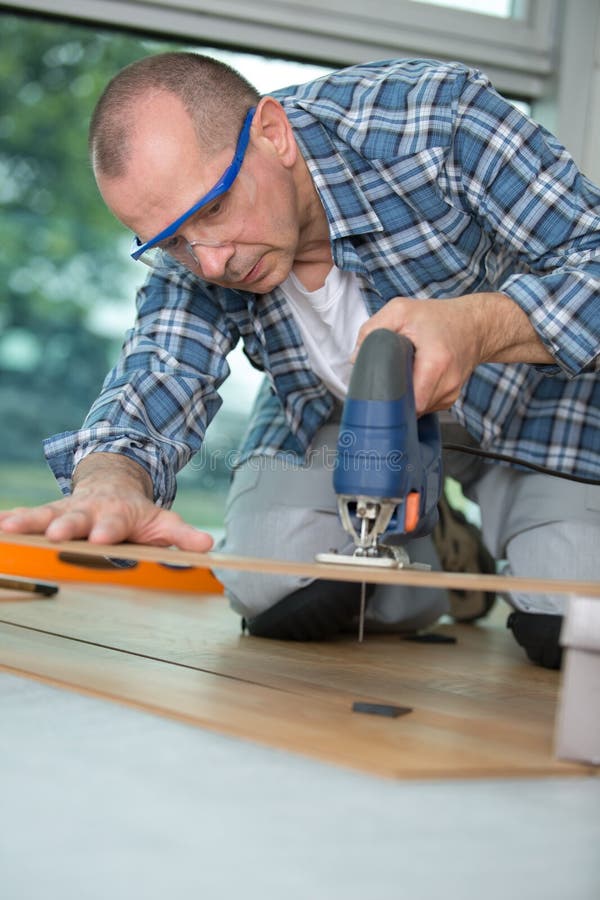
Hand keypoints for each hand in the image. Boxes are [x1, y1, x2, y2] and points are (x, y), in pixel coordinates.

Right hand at [0, 454, 213, 551]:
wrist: (116, 482)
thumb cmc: (139, 511)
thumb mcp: (164, 522)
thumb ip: (182, 535)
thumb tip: (209, 546)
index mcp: (118, 514)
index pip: (114, 525)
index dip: (108, 531)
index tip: (102, 539)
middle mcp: (90, 510)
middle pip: (77, 518)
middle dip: (67, 526)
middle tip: (57, 535)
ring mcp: (68, 510)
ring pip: (46, 514)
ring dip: (27, 521)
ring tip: (8, 529)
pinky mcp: (50, 513)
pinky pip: (28, 515)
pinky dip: (10, 519)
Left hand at [353, 292, 552, 414]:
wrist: (474, 326)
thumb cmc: (438, 318)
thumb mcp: (401, 311)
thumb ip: (373, 330)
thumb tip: (357, 358)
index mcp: (435, 363)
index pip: (408, 402)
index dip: (388, 399)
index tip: (377, 390)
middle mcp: (446, 383)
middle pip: (409, 408)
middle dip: (393, 397)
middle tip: (385, 379)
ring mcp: (450, 395)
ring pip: (416, 410)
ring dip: (403, 397)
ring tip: (402, 374)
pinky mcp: (449, 399)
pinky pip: (424, 407)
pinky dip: (414, 396)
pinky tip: (414, 379)